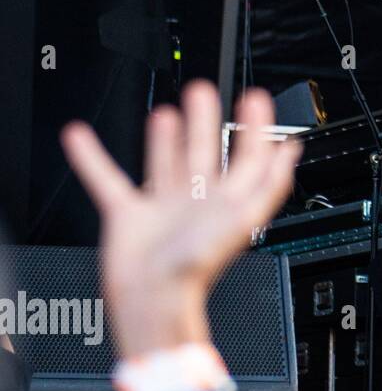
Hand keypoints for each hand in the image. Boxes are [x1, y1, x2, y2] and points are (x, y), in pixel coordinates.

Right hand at [61, 81, 299, 356]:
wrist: (153, 299)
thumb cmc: (198, 266)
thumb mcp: (244, 217)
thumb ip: (268, 182)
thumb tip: (291, 151)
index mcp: (228, 201)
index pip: (246, 157)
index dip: (254, 128)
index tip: (254, 99)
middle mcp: (197, 202)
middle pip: (205, 152)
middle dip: (205, 121)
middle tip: (203, 92)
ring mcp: (162, 208)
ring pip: (165, 162)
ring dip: (166, 137)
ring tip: (168, 110)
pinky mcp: (127, 215)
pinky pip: (107, 178)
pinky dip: (92, 157)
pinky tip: (81, 136)